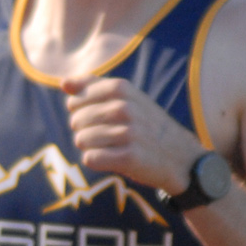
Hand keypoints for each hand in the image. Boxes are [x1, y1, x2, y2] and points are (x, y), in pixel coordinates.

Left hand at [60, 76, 207, 195]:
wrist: (181, 158)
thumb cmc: (147, 126)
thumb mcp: (128, 98)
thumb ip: (94, 87)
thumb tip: (63, 83)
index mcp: (122, 89)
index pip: (74, 100)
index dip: (79, 112)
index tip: (98, 117)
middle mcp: (124, 108)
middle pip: (75, 121)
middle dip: (84, 131)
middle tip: (107, 136)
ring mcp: (128, 132)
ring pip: (81, 140)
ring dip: (91, 147)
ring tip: (111, 147)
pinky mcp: (128, 158)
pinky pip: (90, 159)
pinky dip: (97, 162)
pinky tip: (113, 159)